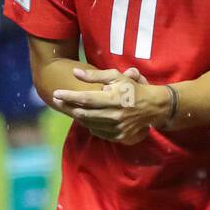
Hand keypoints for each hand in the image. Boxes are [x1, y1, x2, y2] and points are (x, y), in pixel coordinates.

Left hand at [52, 66, 166, 143]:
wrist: (153, 107)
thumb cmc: (132, 88)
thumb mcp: (116, 76)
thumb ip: (94, 75)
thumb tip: (75, 72)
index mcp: (114, 98)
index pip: (86, 98)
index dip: (69, 96)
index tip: (56, 93)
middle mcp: (115, 115)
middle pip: (84, 113)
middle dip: (68, 106)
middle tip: (57, 99)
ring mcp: (117, 128)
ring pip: (88, 123)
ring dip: (77, 115)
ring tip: (71, 107)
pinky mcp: (119, 136)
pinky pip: (97, 131)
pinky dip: (89, 124)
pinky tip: (87, 117)